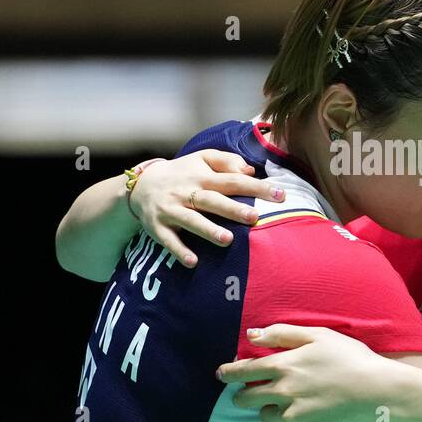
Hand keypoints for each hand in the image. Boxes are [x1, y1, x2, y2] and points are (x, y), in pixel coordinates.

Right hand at [129, 150, 284, 266]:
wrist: (140, 184)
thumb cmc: (182, 173)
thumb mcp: (202, 159)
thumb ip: (226, 161)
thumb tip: (250, 171)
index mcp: (202, 176)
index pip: (233, 180)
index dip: (256, 187)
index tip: (280, 195)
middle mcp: (187, 192)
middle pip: (212, 200)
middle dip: (233, 209)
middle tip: (255, 218)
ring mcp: (172, 210)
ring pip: (191, 220)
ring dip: (208, 230)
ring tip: (227, 240)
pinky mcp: (158, 227)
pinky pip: (169, 240)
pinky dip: (180, 251)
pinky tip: (193, 262)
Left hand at [217, 324, 386, 421]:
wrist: (376, 391)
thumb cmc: (350, 357)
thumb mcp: (318, 336)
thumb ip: (282, 334)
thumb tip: (252, 336)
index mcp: (284, 365)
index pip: (244, 371)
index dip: (229, 373)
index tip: (221, 374)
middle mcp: (282, 392)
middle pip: (247, 399)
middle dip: (242, 396)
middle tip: (247, 394)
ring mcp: (292, 415)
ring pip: (266, 416)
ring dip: (270, 409)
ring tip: (289, 402)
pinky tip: (314, 412)